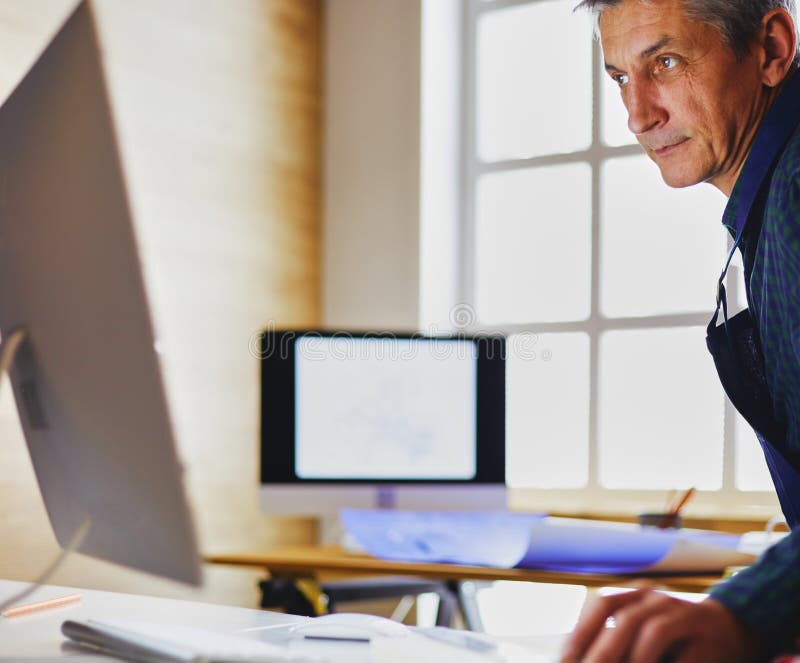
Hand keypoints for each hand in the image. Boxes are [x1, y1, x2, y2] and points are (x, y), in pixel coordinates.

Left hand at [560, 588, 764, 662]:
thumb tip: (577, 658)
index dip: (581, 633)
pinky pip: (684, 657)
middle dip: (602, 653)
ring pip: (654, 631)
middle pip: (624, 619)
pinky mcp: (706, 638)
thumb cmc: (672, 638)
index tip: (566, 660)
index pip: (603, 605)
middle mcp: (658, 599)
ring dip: (634, 659)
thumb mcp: (640, 632)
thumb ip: (616, 643)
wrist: (731, 629)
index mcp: (636, 594)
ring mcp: (684, 614)